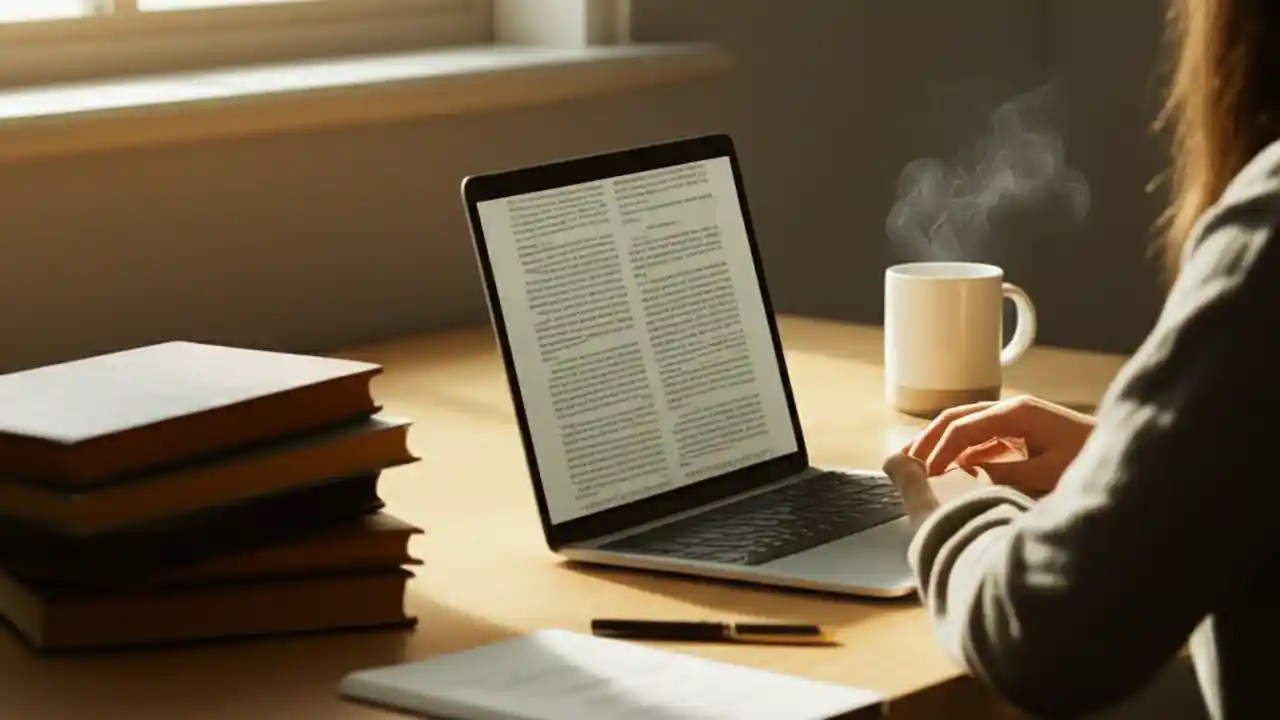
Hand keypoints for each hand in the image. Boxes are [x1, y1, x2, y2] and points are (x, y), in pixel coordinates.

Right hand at [905, 395, 1094, 494]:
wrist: (1130, 459)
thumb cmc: (1093, 464)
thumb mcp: (1048, 474)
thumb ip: (1006, 472)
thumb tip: (973, 472)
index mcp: (1018, 413)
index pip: (964, 427)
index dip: (940, 450)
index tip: (924, 473)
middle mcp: (1014, 411)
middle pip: (958, 418)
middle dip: (930, 439)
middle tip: (905, 461)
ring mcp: (1018, 422)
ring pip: (967, 427)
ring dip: (941, 444)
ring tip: (917, 462)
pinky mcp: (1023, 436)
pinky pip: (983, 440)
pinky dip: (962, 452)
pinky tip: (951, 469)